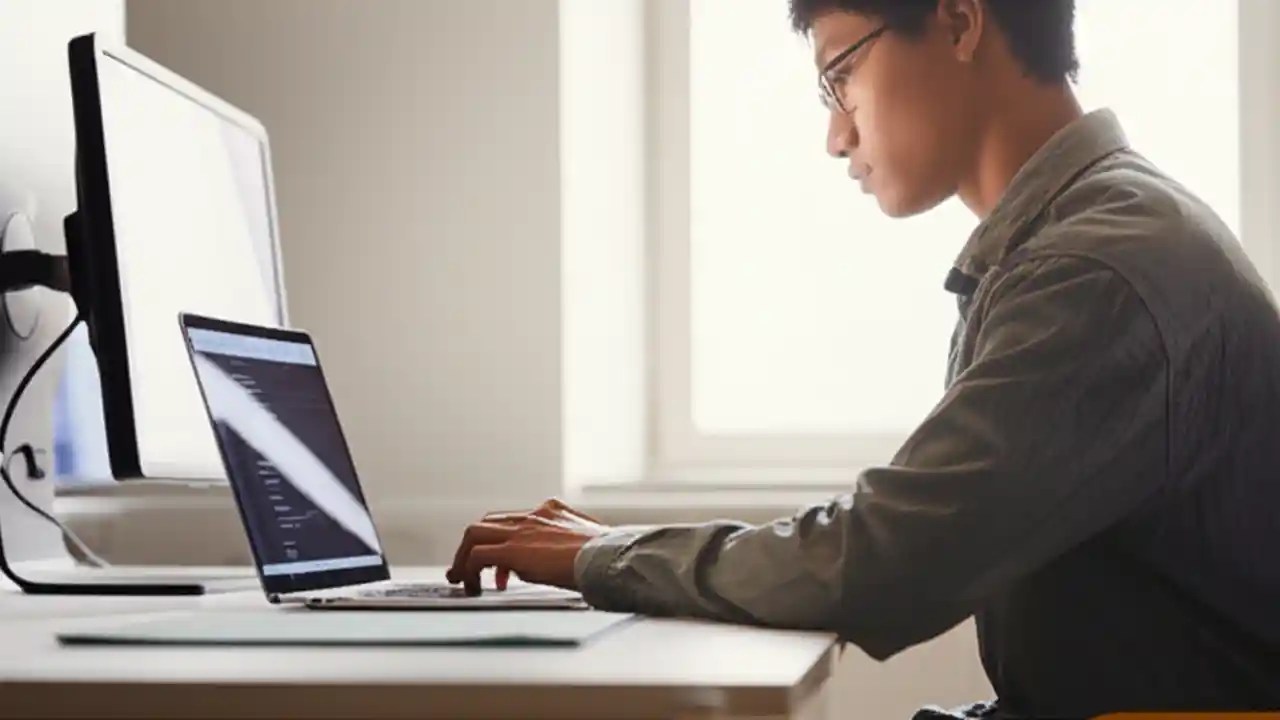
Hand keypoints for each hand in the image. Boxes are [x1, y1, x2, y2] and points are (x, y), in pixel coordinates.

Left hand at [445, 498, 610, 595]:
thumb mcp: (588, 544)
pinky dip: (469, 571)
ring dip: (463, 558)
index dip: (502, 542)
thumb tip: (562, 565)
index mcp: (552, 511)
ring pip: (474, 534)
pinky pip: (476, 556)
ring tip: (462, 580)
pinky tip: (473, 588)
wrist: (612, 557)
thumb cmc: (609, 556)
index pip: (514, 519)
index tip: (503, 569)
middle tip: (468, 570)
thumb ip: (569, 547)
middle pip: (488, 523)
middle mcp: (534, 515)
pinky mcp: (514, 549)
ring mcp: (522, 530)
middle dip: (474, 546)